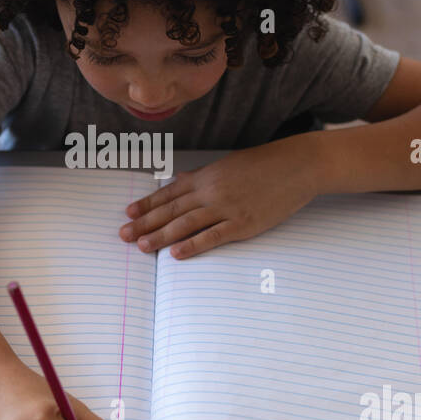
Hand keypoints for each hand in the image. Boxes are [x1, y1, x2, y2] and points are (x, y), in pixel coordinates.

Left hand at [118, 136, 319, 259]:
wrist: (296, 166)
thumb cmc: (263, 165)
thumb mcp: (227, 166)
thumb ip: (202, 176)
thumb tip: (180, 181)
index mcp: (206, 176)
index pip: (169, 192)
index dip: (147, 204)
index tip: (129, 214)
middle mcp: (211, 191)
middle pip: (171, 210)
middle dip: (145, 223)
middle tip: (124, 236)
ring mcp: (227, 208)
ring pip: (186, 224)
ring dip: (161, 236)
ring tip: (142, 246)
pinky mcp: (244, 223)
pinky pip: (213, 236)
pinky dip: (193, 245)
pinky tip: (176, 254)